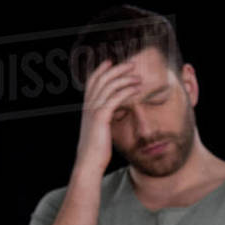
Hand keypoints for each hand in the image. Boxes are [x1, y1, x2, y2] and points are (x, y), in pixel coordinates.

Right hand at [75, 60, 140, 174]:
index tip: (111, 62)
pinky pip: (115, 98)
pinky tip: (137, 89)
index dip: (101, 70)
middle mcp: (88, 105)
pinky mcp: (101, 117)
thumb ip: (104, 118)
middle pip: (101, 79)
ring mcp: (93, 110)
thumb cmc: (96, 150)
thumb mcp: (99, 130)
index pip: (92, 82)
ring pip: (109, 86)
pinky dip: (126, 91)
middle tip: (131, 64)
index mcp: (87, 107)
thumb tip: (115, 113)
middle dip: (116, 69)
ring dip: (124, 78)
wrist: (88, 163)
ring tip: (138, 76)